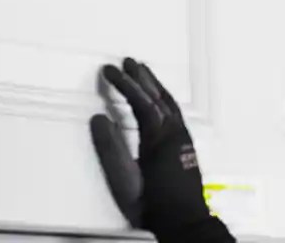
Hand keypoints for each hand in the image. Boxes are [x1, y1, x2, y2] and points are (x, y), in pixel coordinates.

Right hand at [91, 57, 232, 242]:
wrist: (185, 223)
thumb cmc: (153, 205)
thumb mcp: (125, 181)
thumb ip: (110, 150)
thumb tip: (99, 118)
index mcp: (159, 138)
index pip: (141, 101)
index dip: (124, 83)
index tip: (108, 70)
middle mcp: (174, 133)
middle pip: (157, 96)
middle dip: (141, 77)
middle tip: (126, 61)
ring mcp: (182, 139)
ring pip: (169, 103)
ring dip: (154, 85)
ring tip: (142, 71)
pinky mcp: (185, 146)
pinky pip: (175, 112)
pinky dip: (163, 98)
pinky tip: (159, 100)